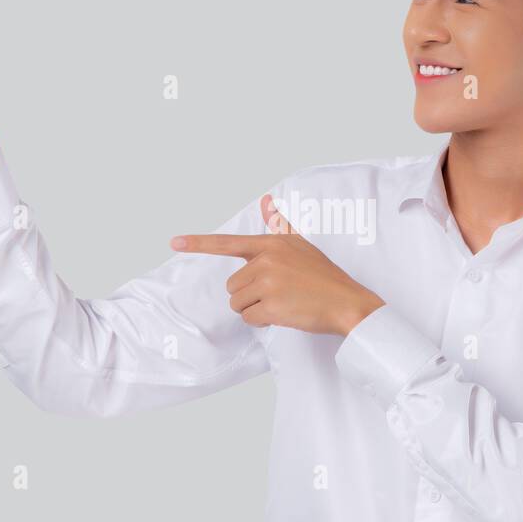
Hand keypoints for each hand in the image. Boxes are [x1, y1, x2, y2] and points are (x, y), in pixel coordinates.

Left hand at [171, 195, 384, 336]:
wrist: (347, 303)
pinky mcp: (271, 306)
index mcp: (272, 244)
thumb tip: (266, 200)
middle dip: (250, 294)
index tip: (175, 242)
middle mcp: (267, 261)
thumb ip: (280, 224)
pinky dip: (263, 321)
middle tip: (279, 293)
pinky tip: (284, 314)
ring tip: (283, 303)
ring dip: (255, 308)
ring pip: (238, 303)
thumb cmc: (324, 276)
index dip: (199, 243)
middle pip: (233, 285)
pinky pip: (249, 318)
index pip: (229, 243)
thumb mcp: (301, 245)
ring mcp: (268, 283)